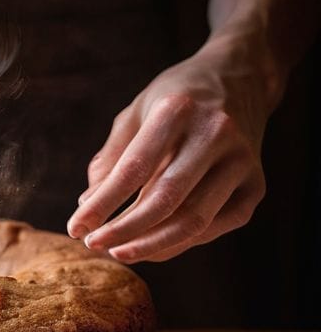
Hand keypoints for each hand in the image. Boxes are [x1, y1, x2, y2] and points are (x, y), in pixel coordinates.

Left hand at [66, 33, 279, 262]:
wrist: (242, 79)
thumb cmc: (177, 99)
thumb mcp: (136, 112)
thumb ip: (112, 157)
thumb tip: (88, 204)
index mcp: (178, 110)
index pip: (133, 169)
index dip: (102, 205)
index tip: (76, 228)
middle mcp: (215, 134)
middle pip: (165, 200)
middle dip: (124, 231)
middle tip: (94, 245)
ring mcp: (242, 161)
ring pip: (193, 221)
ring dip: (150, 245)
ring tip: (118, 252)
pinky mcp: (256, 184)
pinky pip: (214, 227)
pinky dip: (180, 243)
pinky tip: (151, 247)